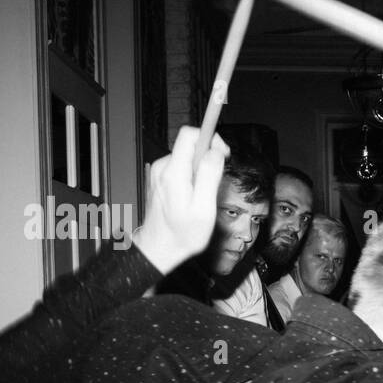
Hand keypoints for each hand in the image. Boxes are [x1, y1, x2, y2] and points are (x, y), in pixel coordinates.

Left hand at [131, 126, 228, 274]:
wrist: (159, 247)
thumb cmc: (182, 234)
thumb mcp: (203, 209)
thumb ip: (210, 177)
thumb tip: (216, 152)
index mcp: (174, 173)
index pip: (190, 135)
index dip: (210, 137)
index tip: (223, 152)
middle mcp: (163, 168)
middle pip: (190, 145)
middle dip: (208, 157)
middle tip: (216, 181)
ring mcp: (160, 172)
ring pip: (188, 157)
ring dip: (201, 170)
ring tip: (204, 195)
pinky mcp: (161, 178)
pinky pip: (182, 167)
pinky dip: (193, 176)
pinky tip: (194, 196)